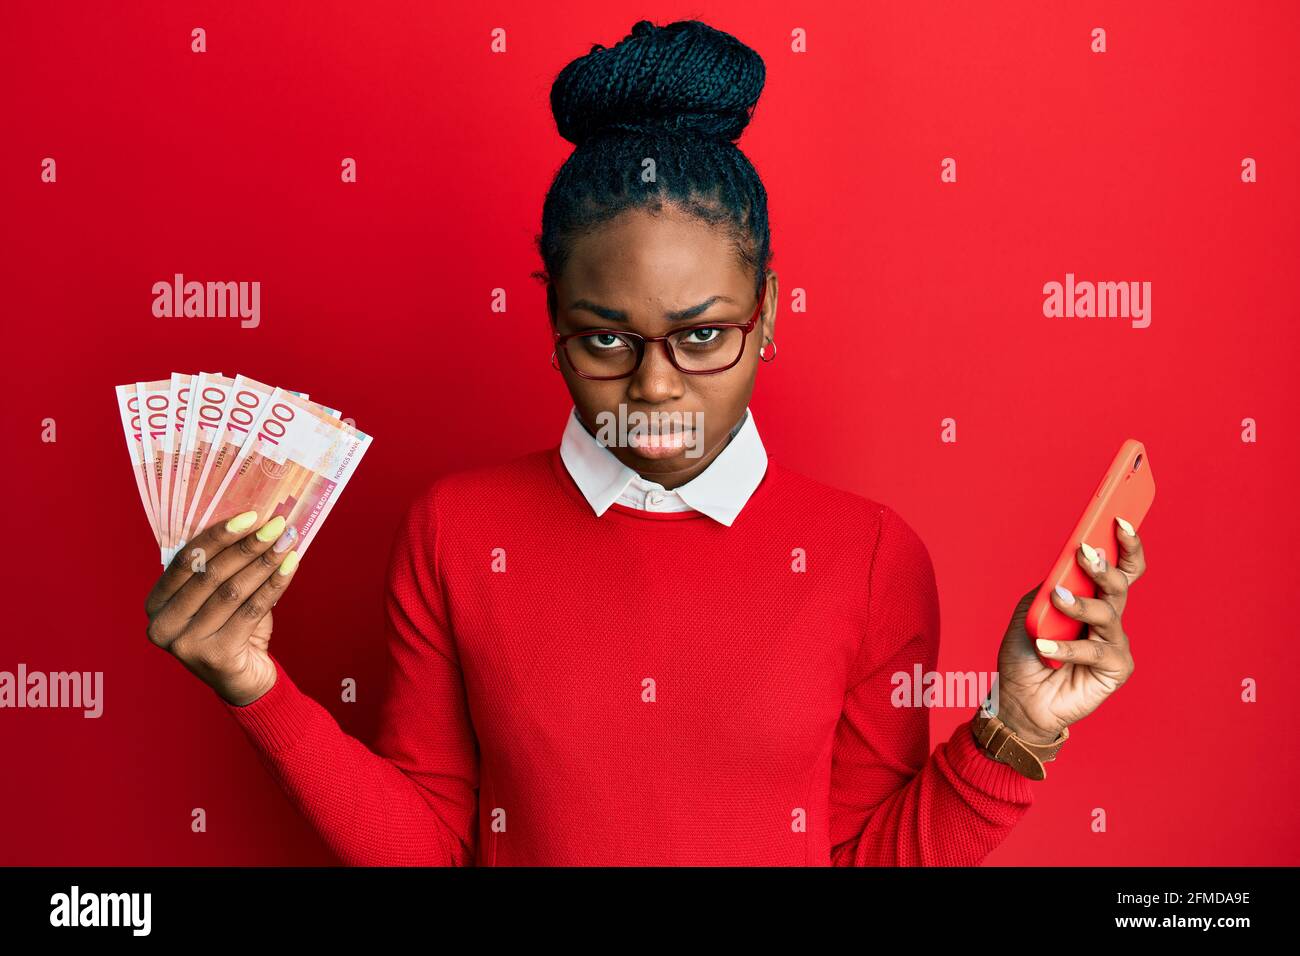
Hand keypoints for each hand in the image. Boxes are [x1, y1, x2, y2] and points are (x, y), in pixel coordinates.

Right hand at [144, 511, 300, 705]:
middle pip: (210, 574)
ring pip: (232, 591)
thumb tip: (255, 523)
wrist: (245, 681)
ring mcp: (185, 644)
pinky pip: (251, 611)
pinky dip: (274, 584)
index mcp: (156, 604)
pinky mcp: (214, 657)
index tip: (250, 515)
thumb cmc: (232, 629)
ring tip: (288, 541)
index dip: (218, 535)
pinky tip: (291, 566)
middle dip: (247, 545)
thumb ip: (221, 568)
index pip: (186, 560)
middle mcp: (163, 625)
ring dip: (265, 562)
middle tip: (276, 524)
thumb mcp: (218, 598)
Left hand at [990, 517, 1144, 744]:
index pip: (1118, 565)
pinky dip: (1067, 648)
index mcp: (1092, 598)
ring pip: (1108, 613)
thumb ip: (1050, 587)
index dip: (1125, 543)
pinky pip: (1096, 651)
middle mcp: (1108, 617)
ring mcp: (1114, 643)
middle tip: (1086, 553)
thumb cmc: (1026, 654)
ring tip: (1057, 600)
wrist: (1019, 699)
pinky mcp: (1116, 669)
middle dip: (1105, 565)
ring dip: (1080, 605)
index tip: (1119, 519)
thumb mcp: (1030, 611)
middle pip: (1121, 583)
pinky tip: (1045, 648)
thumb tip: (1067, 566)